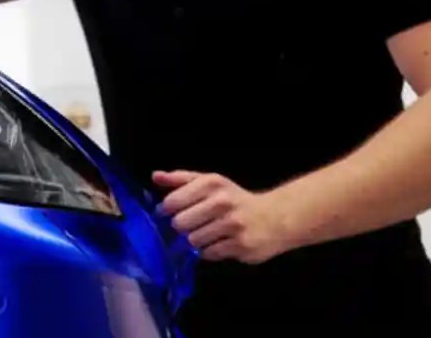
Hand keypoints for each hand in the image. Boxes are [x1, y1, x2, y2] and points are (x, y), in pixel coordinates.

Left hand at [153, 170, 294, 264]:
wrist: (276, 217)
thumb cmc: (235, 199)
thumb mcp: (210, 182)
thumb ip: (180, 179)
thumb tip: (155, 176)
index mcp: (211, 183)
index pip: (172, 201)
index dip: (166, 210)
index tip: (170, 212)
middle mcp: (222, 202)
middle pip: (180, 224)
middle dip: (183, 227)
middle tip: (193, 224)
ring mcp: (232, 225)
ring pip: (193, 240)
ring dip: (197, 240)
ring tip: (209, 233)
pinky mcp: (240, 245)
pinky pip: (209, 253)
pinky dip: (210, 250)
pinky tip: (220, 242)